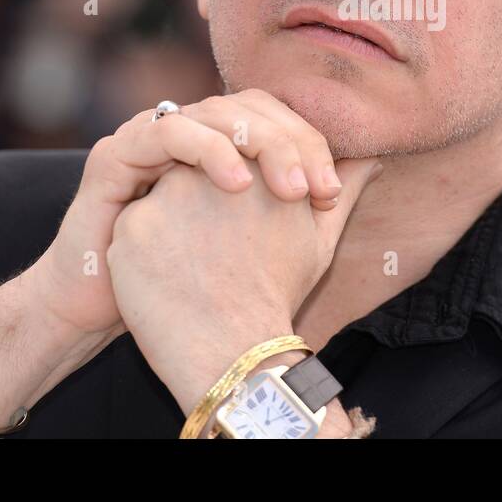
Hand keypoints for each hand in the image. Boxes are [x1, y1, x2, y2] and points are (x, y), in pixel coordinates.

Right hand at [24, 89, 350, 341]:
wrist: (110, 314)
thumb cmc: (187, 282)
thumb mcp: (264, 239)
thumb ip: (315, 200)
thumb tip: (373, 161)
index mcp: (219, 142)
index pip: (273, 116)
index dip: (308, 144)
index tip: (331, 195)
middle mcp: (185, 130)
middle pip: (247, 106)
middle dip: (290, 143)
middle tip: (315, 191)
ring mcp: (148, 136)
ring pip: (211, 111)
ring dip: (255, 144)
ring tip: (286, 191)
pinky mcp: (115, 153)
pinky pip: (165, 130)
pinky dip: (207, 150)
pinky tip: (236, 186)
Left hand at [105, 154, 382, 416]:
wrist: (235, 355)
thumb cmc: (279, 297)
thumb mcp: (318, 241)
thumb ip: (343, 191)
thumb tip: (370, 161)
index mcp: (259, 165)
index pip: (238, 146)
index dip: (237, 183)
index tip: (244, 221)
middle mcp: (213, 169)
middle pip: (197, 165)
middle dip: (204, 197)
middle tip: (216, 244)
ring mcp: (166, 197)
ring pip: (162, 192)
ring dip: (174, 218)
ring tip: (193, 263)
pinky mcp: (131, 227)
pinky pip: (134, 224)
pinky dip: (149, 246)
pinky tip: (166, 277)